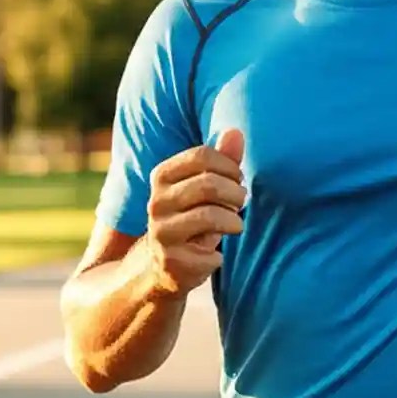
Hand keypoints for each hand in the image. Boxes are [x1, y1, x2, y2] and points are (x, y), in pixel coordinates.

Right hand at [145, 129, 246, 296]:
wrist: (163, 266)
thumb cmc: (193, 216)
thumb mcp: (205, 186)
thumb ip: (222, 160)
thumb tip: (236, 131)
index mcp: (161, 176)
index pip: (202, 156)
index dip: (229, 166)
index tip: (237, 179)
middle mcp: (155, 202)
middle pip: (209, 184)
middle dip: (236, 194)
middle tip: (241, 202)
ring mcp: (161, 232)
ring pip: (211, 216)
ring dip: (234, 221)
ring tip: (236, 225)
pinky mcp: (170, 261)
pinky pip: (211, 251)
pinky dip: (220, 253)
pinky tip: (215, 255)